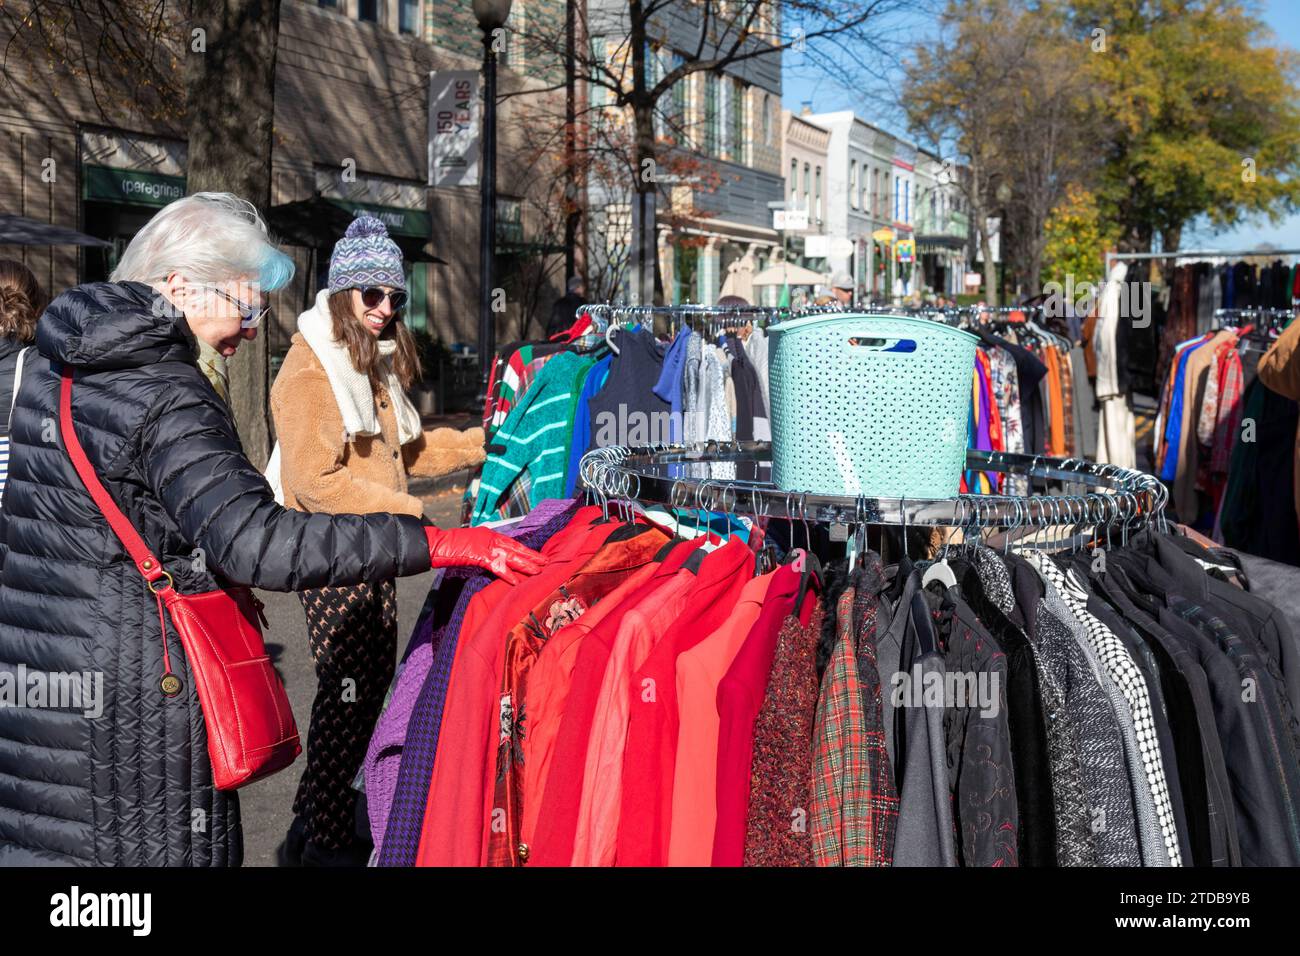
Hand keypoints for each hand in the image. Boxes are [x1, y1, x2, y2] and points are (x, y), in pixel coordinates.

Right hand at [424, 526, 543, 584]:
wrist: (439, 543)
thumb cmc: (454, 545)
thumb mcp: (475, 543)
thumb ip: (487, 548)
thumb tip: (497, 557)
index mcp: (491, 535)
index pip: (514, 543)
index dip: (527, 550)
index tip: (539, 556)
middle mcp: (492, 538)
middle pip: (517, 548)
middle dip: (532, 556)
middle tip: (546, 562)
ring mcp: (487, 546)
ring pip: (511, 556)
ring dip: (525, 565)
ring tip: (538, 571)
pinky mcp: (480, 555)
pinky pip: (496, 566)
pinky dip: (506, 574)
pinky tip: (516, 581)